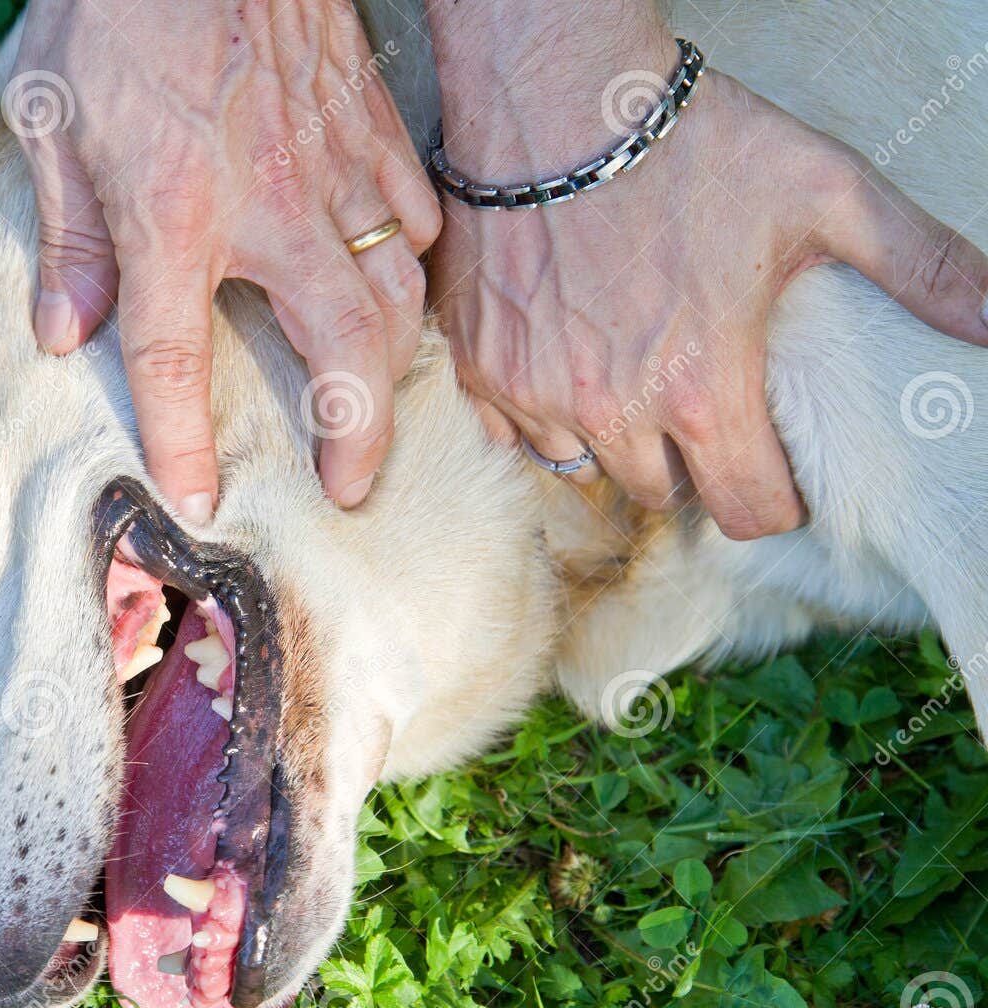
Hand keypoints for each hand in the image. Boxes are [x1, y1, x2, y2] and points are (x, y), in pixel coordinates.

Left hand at [11, 0, 439, 516]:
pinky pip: (417, 213)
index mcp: (172, 212)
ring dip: (394, 366)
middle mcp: (267, 205)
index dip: (184, 440)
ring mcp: (332, 164)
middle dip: (356, 434)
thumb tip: (64, 334)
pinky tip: (396, 282)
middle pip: (340, 349)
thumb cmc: (111, 7)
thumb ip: (68, 239)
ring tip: (378, 409)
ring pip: (398, 291)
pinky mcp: (369, 122)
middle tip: (354, 486)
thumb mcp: (49, 119)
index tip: (200, 497)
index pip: (175, 358)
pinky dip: (414, 264)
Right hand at [427, 0, 987, 538]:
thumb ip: (921, 265)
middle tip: (697, 401)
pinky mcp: (482, 369)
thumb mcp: (826, 192)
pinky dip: (542, 411)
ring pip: (583, 467)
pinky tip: (566, 356)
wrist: (554, 99)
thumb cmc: (689, 141)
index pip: (747, 512)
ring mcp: (536, 394)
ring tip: (630, 373)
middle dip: (688, 462)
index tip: (769, 467)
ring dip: (613, 439)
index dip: (770, 496)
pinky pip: (515, 433)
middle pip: (662, 496)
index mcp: (705, 389)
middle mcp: (613, 411)